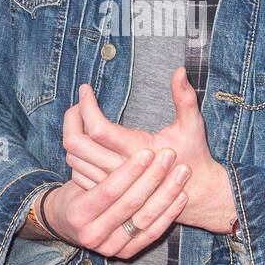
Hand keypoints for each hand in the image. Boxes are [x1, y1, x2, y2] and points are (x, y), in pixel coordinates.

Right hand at [43, 146, 190, 258]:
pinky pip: (152, 233)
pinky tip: (181, 195)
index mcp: (79, 211)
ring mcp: (109, 246)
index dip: (130, 170)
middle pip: (129, 204)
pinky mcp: (125, 253)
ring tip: (182, 172)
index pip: (109, 189)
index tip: (149, 150)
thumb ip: (86, 138)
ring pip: (144, 219)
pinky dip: (168, 214)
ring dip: (166, 194)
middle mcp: (92, 233)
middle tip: (171, 156)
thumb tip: (84, 97)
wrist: (72, 225)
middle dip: (152, 178)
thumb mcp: (76, 168)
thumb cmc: (78, 190)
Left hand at [62, 67, 235, 232]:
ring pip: (73, 159)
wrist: (193, 192)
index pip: (97, 128)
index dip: (86, 105)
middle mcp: (119, 168)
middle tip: (78, 103)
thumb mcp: (192, 125)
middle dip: (70, 117)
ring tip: (81, 119)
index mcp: (137, 149)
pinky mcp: (107, 192)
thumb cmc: (192, 155)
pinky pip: (77, 175)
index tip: (86, 89)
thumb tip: (180, 71)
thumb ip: (185, 97)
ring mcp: (111, 183)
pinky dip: (77, 156)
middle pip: (75, 144)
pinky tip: (87, 143)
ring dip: (73, 135)